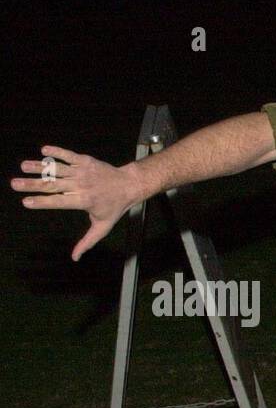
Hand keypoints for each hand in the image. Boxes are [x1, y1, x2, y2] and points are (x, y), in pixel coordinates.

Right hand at [12, 146, 142, 260]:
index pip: (59, 202)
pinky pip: (68, 155)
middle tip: (14, 184)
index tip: (26, 202)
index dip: (42, 202)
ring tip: (23, 166)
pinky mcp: (85, 160)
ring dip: (39, 166)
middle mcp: (81, 185)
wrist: (129, 185)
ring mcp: (83, 171)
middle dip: (32, 184)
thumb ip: (87, 241)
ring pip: (57, 168)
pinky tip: (44, 150)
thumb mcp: (103, 227)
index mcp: (83, 201)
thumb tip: (75, 258)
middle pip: (53, 185)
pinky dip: (57, 151)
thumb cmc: (114, 208)